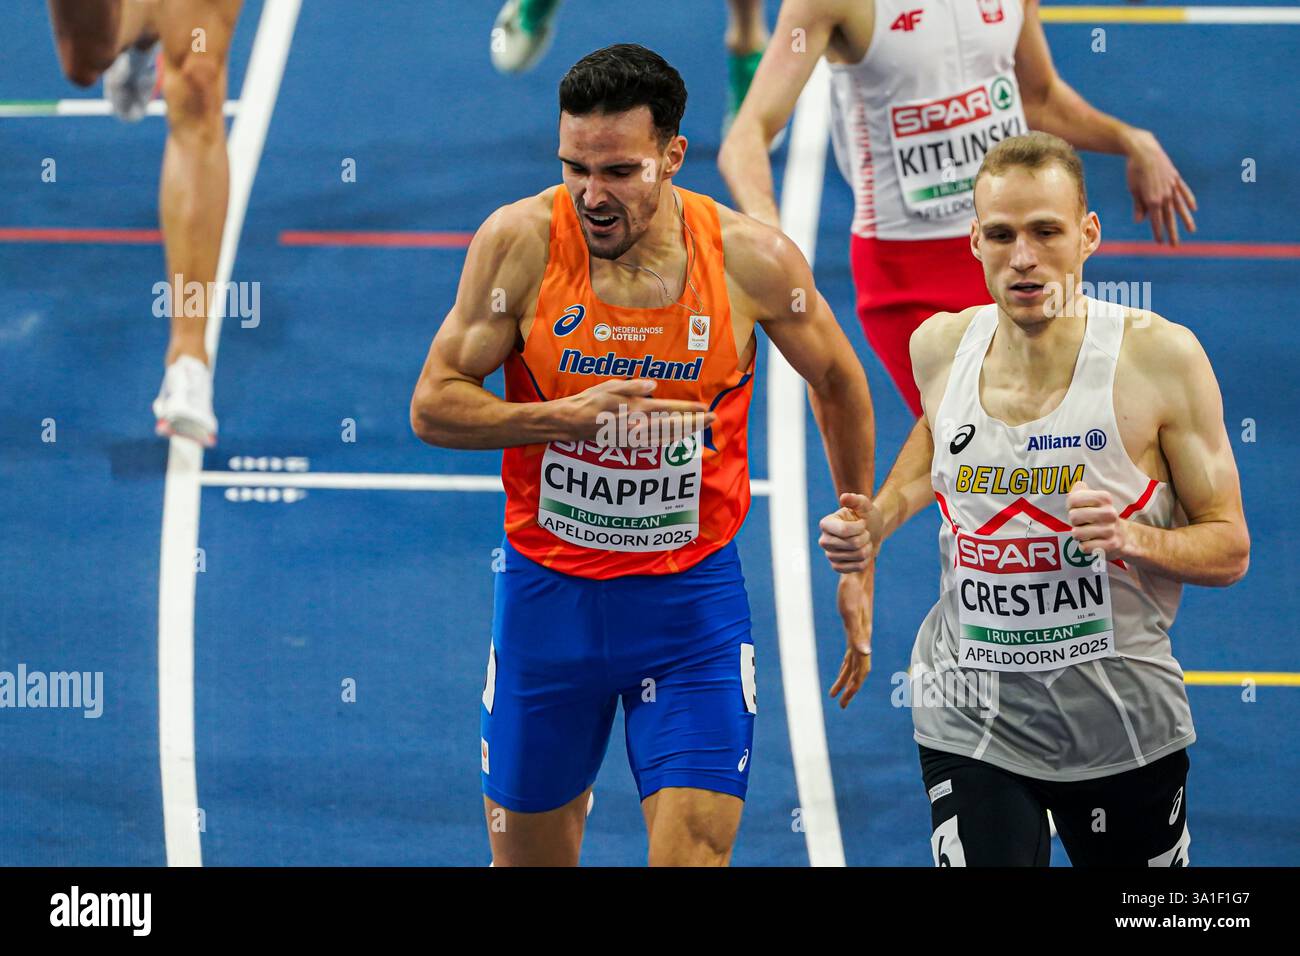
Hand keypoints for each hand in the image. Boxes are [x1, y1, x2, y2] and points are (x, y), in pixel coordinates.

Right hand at [560, 378, 714, 445]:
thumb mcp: (609, 387)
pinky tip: (677, 439)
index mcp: (636, 408)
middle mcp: (639, 425)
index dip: (688, 410)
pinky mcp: (629, 444)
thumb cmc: (590, 401)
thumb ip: (633, 386)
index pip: (669, 409)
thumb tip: (653, 385)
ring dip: (686, 432)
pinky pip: (655, 443)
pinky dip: (669, 441)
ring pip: (667, 437)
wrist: (573, 423)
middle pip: (673, 425)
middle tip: (712, 419)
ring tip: (700, 428)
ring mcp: (635, 437)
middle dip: (694, 422)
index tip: (704, 408)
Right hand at [818, 492, 882, 572]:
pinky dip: (866, 560)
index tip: (863, 522)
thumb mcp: (864, 505)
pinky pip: (857, 567)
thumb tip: (844, 497)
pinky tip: (862, 552)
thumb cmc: (866, 516)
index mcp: (826, 524)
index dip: (860, 528)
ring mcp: (829, 555)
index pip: (844, 530)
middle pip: (853, 544)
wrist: (871, 532)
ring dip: (867, 548)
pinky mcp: (837, 567)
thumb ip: (856, 500)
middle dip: (865, 537)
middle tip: (865, 533)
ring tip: (865, 542)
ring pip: (857, 555)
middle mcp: (824, 540)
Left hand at [829, 569, 872, 708]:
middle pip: (859, 670)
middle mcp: (864, 639)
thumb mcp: (850, 612)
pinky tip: (843, 667)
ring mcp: (860, 634)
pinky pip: (852, 652)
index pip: (861, 670)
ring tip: (835, 692)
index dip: (852, 687)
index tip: (842, 701)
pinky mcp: (855, 627)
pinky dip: (847, 663)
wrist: (858, 572)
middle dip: (850, 688)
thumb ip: (857, 634)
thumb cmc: (852, 590)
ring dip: (847, 678)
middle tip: (840, 704)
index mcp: (863, 639)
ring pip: (855, 663)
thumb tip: (864, 654)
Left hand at [1067, 480, 1129, 560]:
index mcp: (1104, 498)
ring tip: (1088, 533)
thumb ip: (1080, 491)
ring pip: (1077, 533)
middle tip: (1083, 523)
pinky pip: (1084, 547)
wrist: (1123, 536)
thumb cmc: (1099, 516)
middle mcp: (1110, 512)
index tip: (1079, 509)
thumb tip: (1078, 485)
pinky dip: (1084, 546)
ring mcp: (1111, 530)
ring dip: (1078, 536)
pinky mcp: (1111, 545)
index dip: (1071, 506)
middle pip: (1073, 516)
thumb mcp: (1092, 500)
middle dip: (1074, 522)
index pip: (1073, 499)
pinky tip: (1093, 543)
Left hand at [1124, 129, 1196, 246]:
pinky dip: (1189, 199)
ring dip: (1186, 219)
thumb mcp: (1133, 190)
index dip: (1158, 232)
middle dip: (1172, 232)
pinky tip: (1193, 208)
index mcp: (1153, 200)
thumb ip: (1138, 206)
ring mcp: (1172, 186)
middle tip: (1175, 245)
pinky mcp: (1176, 178)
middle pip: (1170, 217)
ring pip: (1180, 206)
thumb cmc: (1134, 171)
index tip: (1160, 243)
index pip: (1156, 221)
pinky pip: (1184, 191)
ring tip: (1192, 230)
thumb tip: (1141, 221)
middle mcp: (1165, 195)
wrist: (1144, 151)